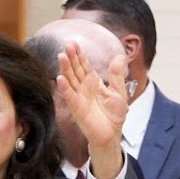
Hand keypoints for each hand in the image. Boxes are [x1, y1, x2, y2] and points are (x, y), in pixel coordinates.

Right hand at [57, 41, 129, 178]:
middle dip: (71, 58)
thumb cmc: (113, 116)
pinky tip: (60, 79)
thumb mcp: (118, 91)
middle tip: (66, 45)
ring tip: (61, 56)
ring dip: (65, 69)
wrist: (111, 135)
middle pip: (75, 70)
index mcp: (93, 83)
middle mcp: (84, 88)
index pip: (84, 65)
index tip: (73, 43)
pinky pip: (70, 97)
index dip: (79, 55)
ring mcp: (79, 98)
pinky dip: (65, 88)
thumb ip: (116, 75)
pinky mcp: (78, 109)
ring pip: (70, 81)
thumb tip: (120, 56)